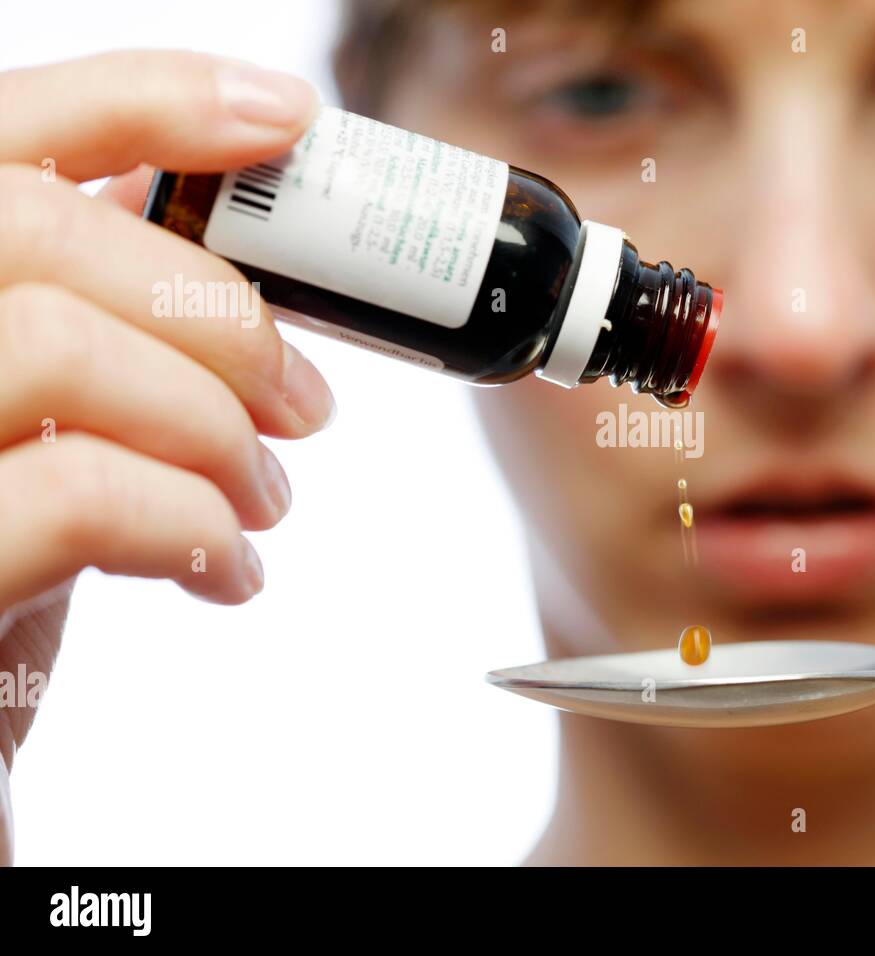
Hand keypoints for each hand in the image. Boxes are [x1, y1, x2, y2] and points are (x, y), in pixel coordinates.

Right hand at [0, 50, 331, 862]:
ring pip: (54, 342)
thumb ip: (97, 357)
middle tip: (306, 407)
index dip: (142, 101)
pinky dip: (192, 522)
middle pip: (36, 230)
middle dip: (217, 310)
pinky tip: (224, 571)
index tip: (283, 117)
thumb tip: (223, 285)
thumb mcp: (39, 444)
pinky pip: (78, 491)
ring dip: (212, 424)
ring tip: (261, 502)